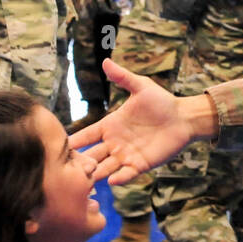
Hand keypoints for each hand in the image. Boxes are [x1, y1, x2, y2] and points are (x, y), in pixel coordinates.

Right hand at [71, 60, 202, 183]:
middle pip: (91, 155)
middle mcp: (114, 142)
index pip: (86, 135)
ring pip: (105, 167)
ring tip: (86, 178)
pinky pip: (126, 174)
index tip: (59, 146)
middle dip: (80, 162)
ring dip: (96, 173)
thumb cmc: (162, 101)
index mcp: (110, 125)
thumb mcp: (141, 86)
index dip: (74, 141)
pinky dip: (119, 178)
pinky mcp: (140, 165)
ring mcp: (126, 155)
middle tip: (67, 169)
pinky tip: (112, 180)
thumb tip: (106, 61)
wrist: (183, 117)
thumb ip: (122, 77)